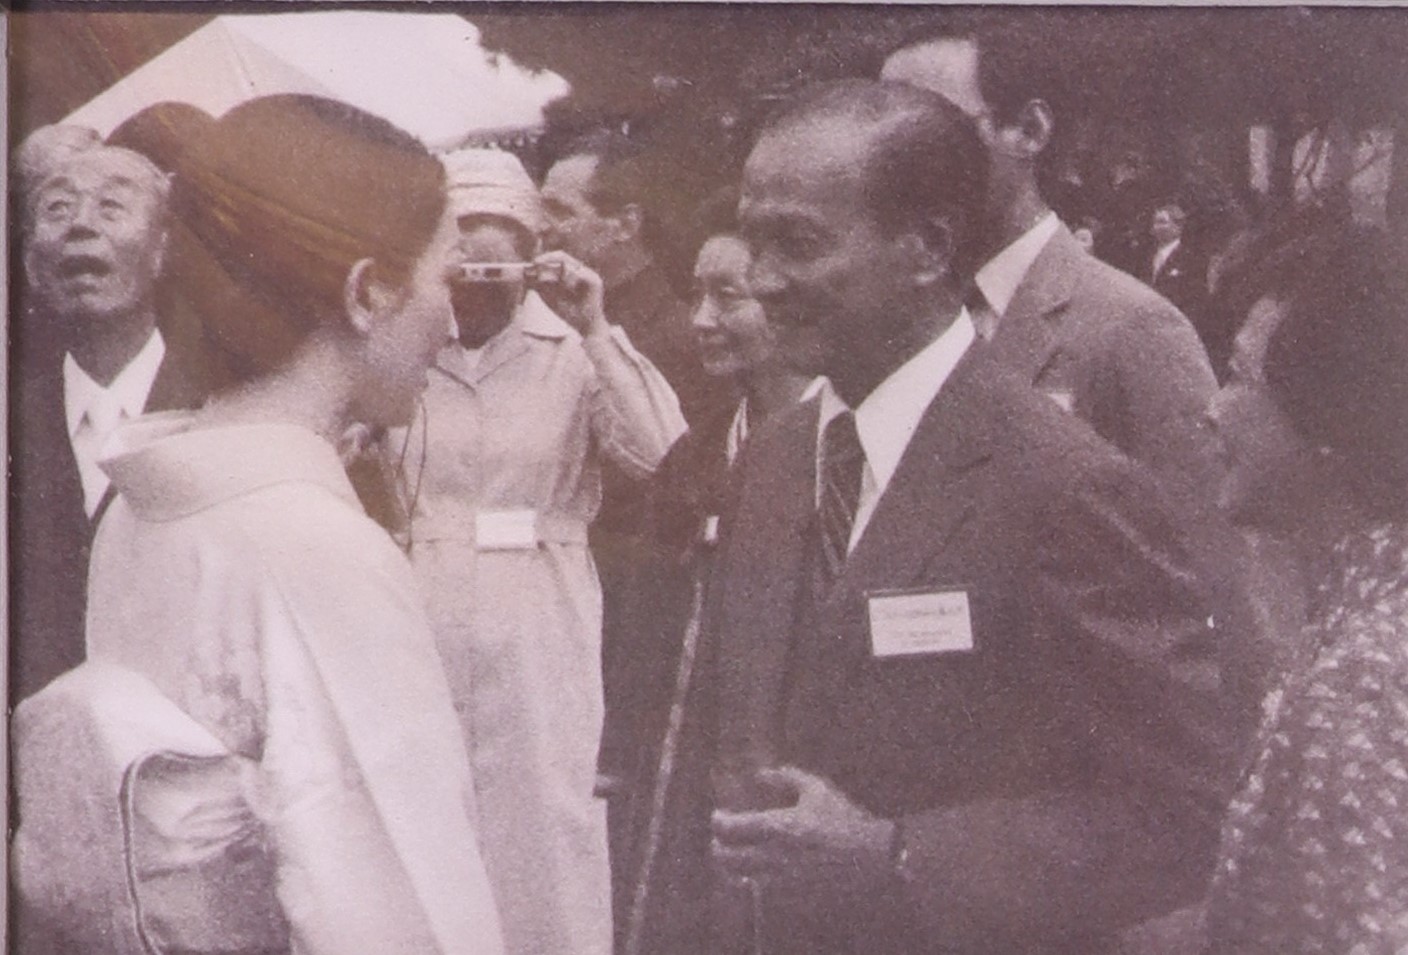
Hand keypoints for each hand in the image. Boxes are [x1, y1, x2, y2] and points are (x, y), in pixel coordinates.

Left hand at [531, 250, 608, 338]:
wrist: (585, 327)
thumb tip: (527, 274)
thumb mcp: (550, 298)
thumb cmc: (569, 313)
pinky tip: (564, 285)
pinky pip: (578, 274)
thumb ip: (540, 286)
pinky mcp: (595, 281)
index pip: (558, 259)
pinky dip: (568, 278)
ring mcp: (589, 275)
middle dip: (548, 258)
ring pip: (569, 264)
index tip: (533, 262)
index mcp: (572, 273)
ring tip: (552, 281)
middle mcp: (581, 271)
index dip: (545, 258)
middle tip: (536, 262)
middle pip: (563, 256)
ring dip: (557, 272)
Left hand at [710, 766, 893, 914]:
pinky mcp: (791, 895)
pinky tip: (756, 870)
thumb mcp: (817, 789)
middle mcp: (774, 856)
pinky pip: (760, 889)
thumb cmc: (845, 819)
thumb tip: (761, 772)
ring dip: (731, 866)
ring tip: (732, 856)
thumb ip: (787, 777)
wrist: (872, 858)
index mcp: (778, 827)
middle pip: (728, 857)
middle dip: (717, 847)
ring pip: (740, 878)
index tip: (717, 816)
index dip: (718, 822)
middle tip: (718, 839)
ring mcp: (781, 879)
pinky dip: (751, 879)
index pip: (732, 828)